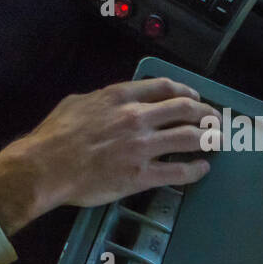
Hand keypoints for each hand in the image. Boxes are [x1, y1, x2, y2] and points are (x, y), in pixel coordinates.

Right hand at [0, 77, 218, 235]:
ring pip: (189, 137)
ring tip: (217, 141)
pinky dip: (196, 169)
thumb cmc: (54, 135)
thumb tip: (109, 100)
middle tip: (214, 119)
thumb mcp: (76, 103)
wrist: (45, 167)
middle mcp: (136, 117)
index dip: (186, 91)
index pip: (164, 88)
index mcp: (120, 96)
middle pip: (185, 109)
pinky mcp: (142, 175)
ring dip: (209, 138)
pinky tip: (203, 168)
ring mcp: (141, 147)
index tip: (194, 97)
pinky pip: (178, 171)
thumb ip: (100, 99)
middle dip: (206, 113)